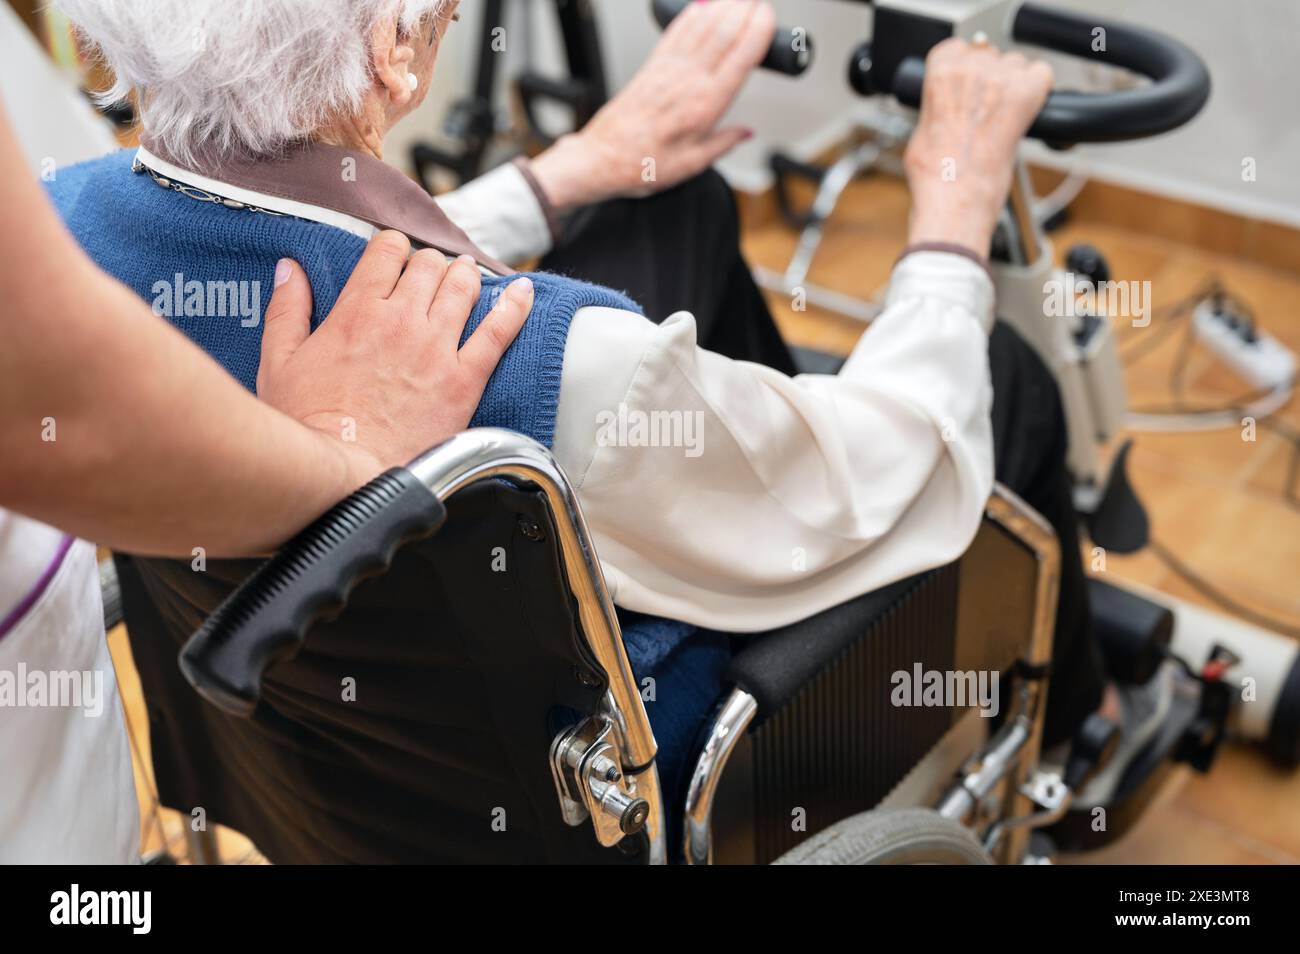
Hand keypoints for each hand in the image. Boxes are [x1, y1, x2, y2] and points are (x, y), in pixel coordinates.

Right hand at [256, 232, 533, 486]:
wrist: (347, 475)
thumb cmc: (309, 426)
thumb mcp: (278, 362)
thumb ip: (287, 310)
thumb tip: (290, 268)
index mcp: (357, 311)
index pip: (387, 251)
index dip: (394, 247)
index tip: (395, 256)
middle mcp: (402, 321)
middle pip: (429, 265)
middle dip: (430, 262)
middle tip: (430, 273)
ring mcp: (437, 348)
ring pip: (464, 288)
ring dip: (466, 275)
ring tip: (466, 274)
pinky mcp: (465, 379)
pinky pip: (500, 331)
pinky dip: (515, 305)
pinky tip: (522, 291)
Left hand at [528, 0, 775, 211]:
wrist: (602, 157)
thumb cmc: (642, 163)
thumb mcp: (693, 165)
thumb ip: (723, 143)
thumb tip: (746, 132)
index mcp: (704, 106)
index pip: (740, 57)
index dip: (759, 32)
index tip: (770, 18)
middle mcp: (687, 81)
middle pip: (723, 32)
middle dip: (745, 11)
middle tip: (759, 3)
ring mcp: (669, 69)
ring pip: (702, 26)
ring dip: (723, 7)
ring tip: (739, 0)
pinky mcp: (652, 65)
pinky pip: (677, 31)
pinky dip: (693, 14)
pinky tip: (704, 6)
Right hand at [903, 39, 1053, 256]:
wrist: (955, 198)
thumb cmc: (935, 176)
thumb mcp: (921, 131)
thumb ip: (938, 105)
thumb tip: (949, 104)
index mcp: (941, 72)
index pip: (959, 49)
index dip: (965, 70)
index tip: (967, 90)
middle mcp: (972, 68)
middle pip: (990, 56)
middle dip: (990, 82)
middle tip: (984, 115)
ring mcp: (1002, 79)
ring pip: (1016, 66)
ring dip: (1013, 88)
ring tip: (1001, 121)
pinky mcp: (1027, 93)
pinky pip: (1042, 75)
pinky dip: (1038, 93)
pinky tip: (1023, 117)